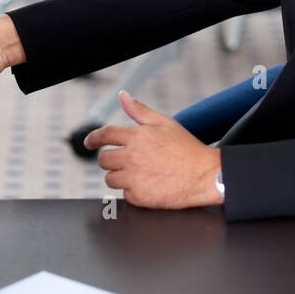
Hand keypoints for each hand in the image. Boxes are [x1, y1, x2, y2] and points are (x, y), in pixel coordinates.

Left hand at [84, 91, 222, 208]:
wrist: (206, 175)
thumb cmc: (187, 149)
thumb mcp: (165, 123)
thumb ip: (139, 110)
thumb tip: (123, 96)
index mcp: (136, 136)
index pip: (104, 135)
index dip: (92, 138)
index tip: (88, 143)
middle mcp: (131, 156)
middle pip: (103, 159)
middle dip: (111, 160)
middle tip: (125, 161)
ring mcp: (134, 178)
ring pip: (110, 179)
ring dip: (120, 177)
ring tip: (140, 174)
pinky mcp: (139, 197)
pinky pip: (124, 195)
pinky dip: (133, 192)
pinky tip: (149, 185)